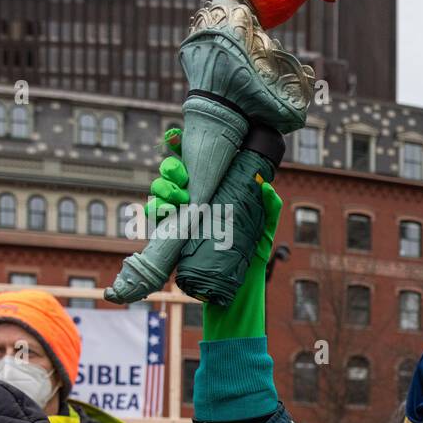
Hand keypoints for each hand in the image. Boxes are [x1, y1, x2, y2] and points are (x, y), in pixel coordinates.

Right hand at [105, 128, 281, 311]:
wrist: (238, 284)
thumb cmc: (252, 252)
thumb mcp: (265, 228)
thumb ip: (269, 207)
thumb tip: (268, 188)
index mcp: (213, 188)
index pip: (194, 161)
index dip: (180, 145)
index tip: (176, 137)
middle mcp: (194, 196)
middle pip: (172, 171)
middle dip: (172, 170)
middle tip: (184, 179)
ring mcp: (180, 213)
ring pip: (159, 189)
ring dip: (162, 188)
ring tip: (177, 198)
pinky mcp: (171, 232)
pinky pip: (154, 216)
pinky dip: (154, 211)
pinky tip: (160, 213)